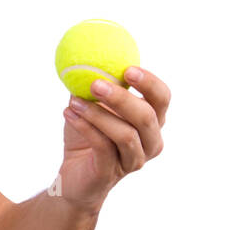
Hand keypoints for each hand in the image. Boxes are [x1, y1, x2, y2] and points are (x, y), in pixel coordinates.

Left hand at [59, 65, 169, 213]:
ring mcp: (134, 160)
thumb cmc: (87, 137)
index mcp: (152, 122)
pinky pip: (102, 147)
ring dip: (97, 113)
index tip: (129, 68)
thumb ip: (96, 83)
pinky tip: (67, 113)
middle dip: (122, 98)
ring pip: (125, 134)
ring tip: (73, 100)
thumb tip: (87, 52)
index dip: (150, 83)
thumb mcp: (92, 107)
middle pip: (146, 117)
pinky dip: (85, 127)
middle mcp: (150, 142)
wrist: (73, 177)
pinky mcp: (111, 173)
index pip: (162, 99)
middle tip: (96, 82)